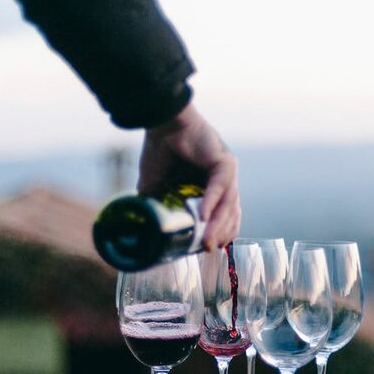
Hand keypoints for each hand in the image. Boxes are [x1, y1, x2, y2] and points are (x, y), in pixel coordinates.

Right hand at [138, 103, 239, 248]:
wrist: (161, 122)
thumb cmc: (159, 149)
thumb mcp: (154, 187)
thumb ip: (154, 206)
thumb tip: (143, 229)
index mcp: (211, 188)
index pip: (224, 217)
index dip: (218, 234)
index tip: (205, 250)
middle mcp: (224, 181)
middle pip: (230, 215)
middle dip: (219, 235)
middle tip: (206, 251)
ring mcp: (227, 172)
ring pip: (228, 205)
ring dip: (216, 225)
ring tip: (205, 243)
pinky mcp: (225, 163)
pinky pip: (220, 187)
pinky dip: (210, 202)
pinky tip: (202, 217)